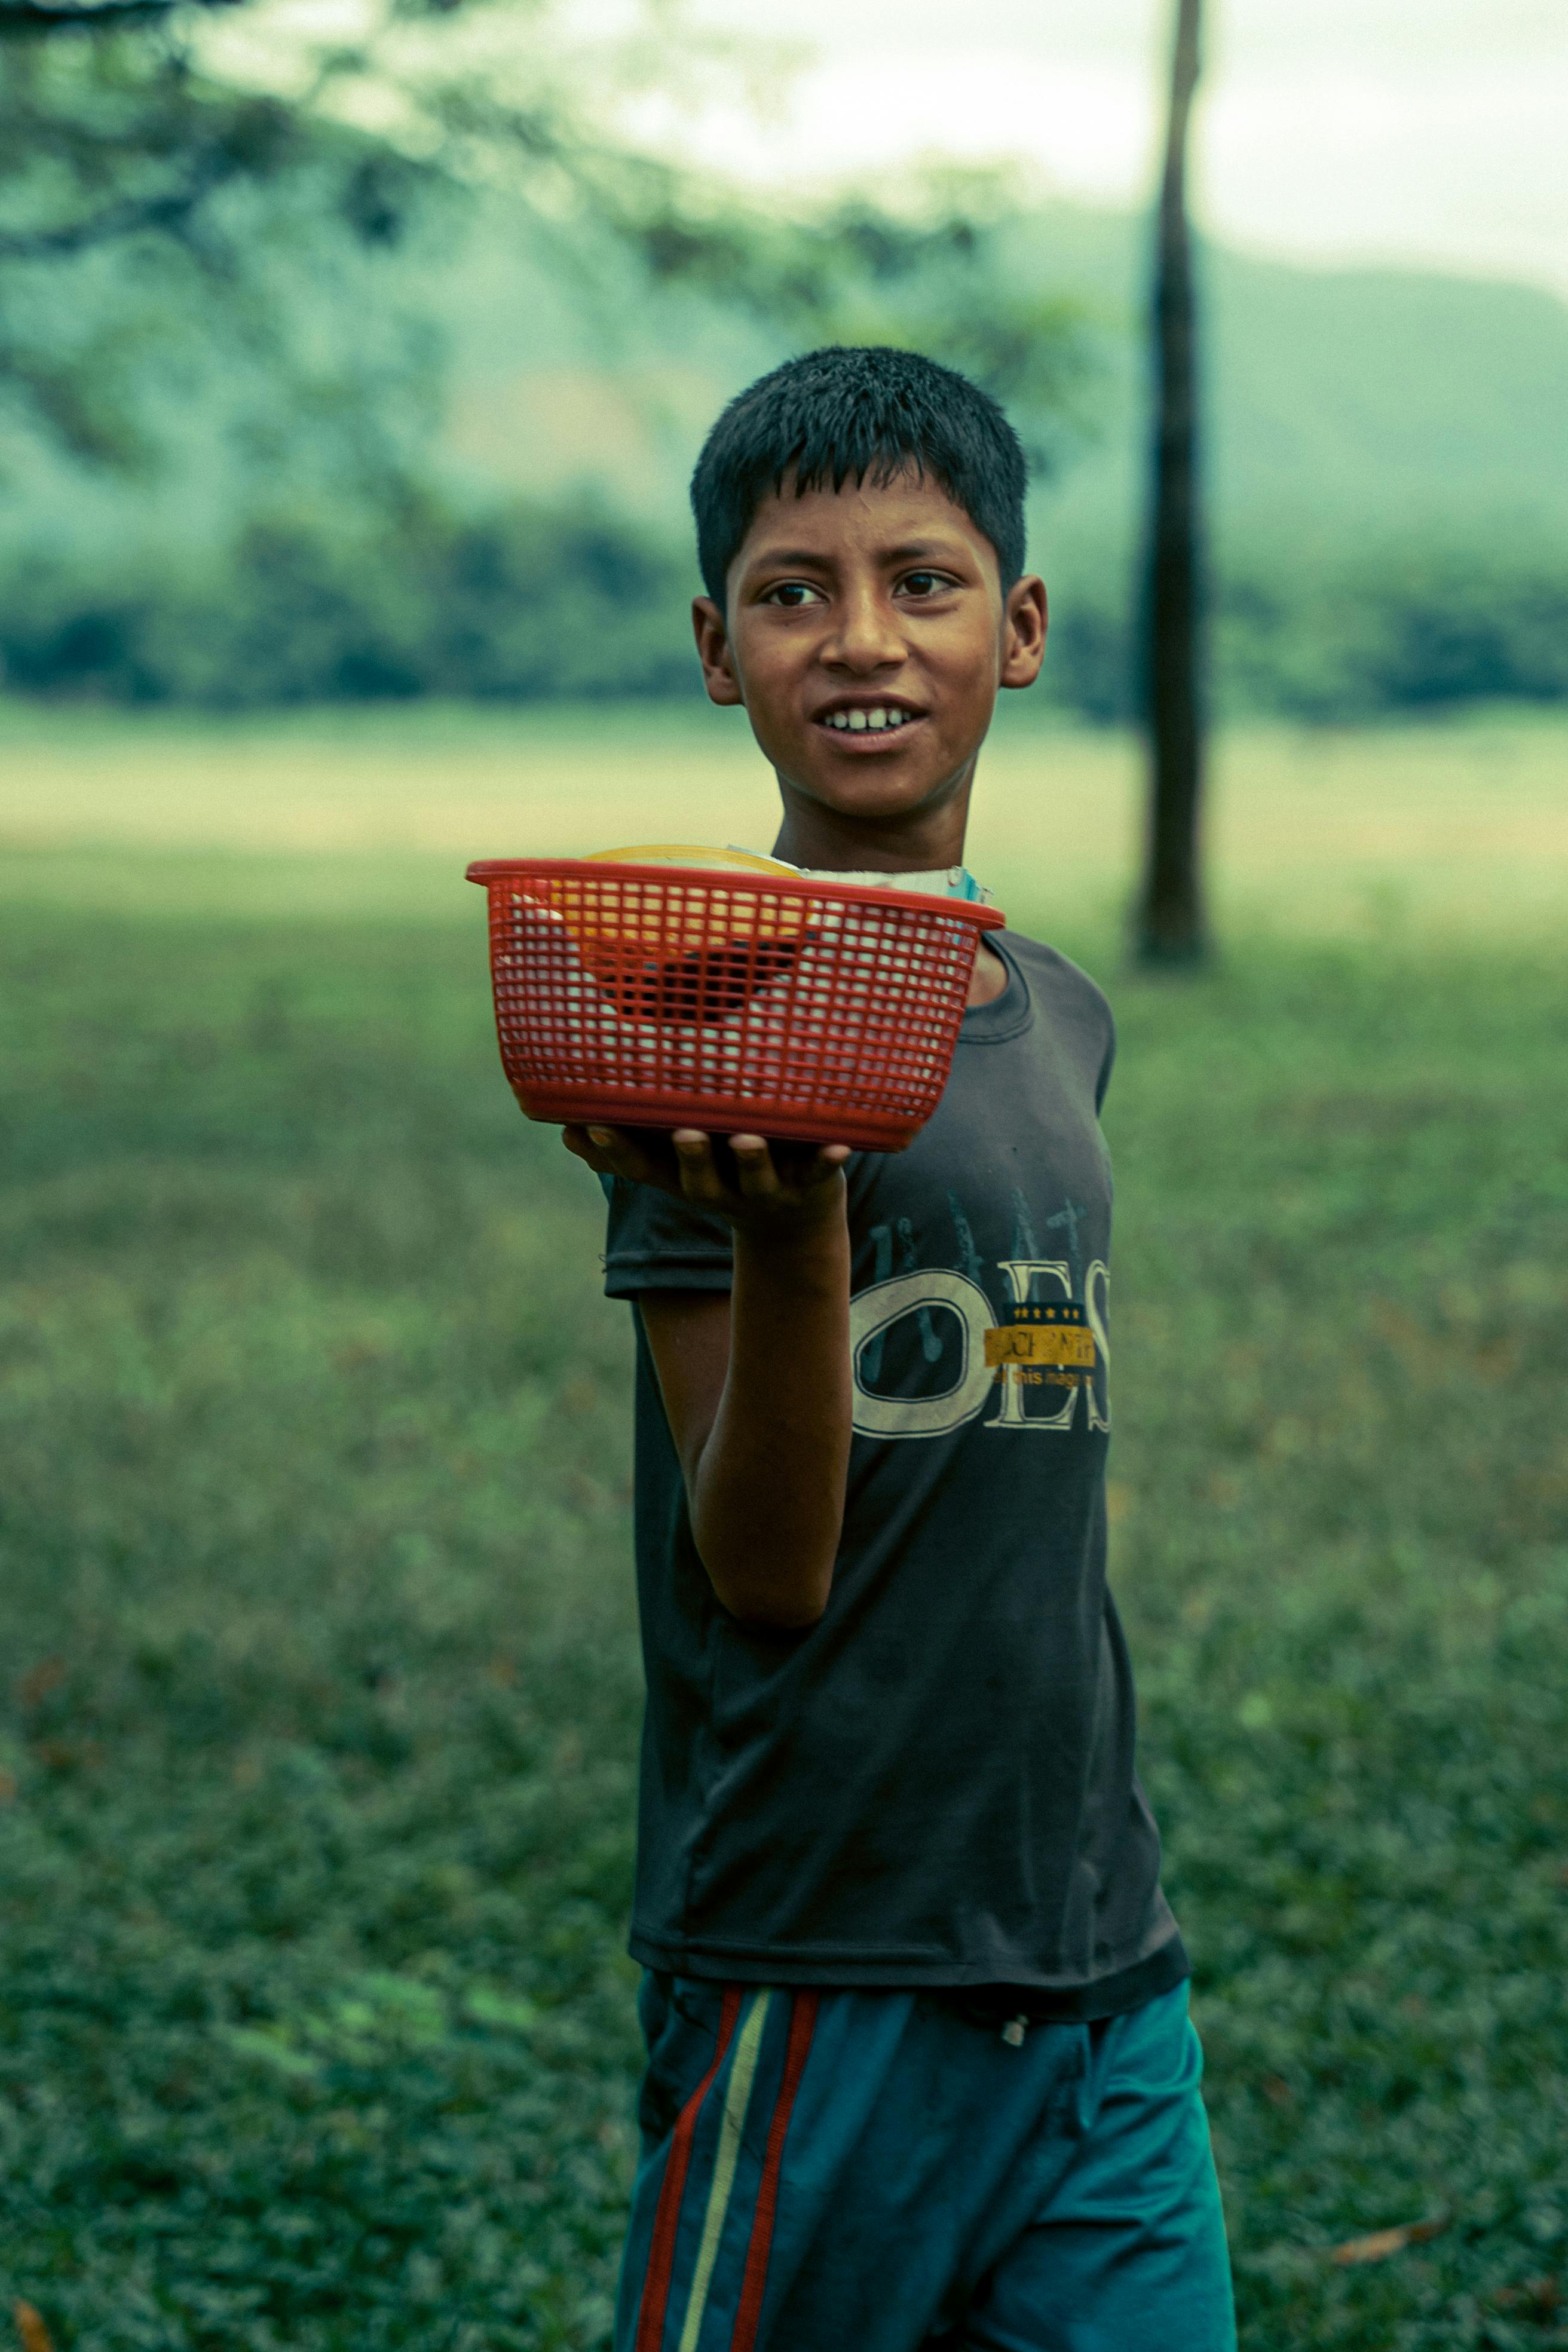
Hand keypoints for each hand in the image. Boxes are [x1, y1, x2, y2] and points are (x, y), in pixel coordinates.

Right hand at [562, 1124, 847, 1235]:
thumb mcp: (673, 1169)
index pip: (644, 1168)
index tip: (593, 1125)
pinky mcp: (810, 1186)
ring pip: (756, 1177)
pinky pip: (820, 1174)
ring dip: (751, 1160)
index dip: (618, 1152)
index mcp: (684, 1180)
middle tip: (682, 1135)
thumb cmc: (722, 1177)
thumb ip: (628, 1147)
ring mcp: (766, 1191)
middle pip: (699, 1180)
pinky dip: (827, 1162)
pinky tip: (840, 1147)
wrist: (795, 1230)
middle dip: (690, 1159)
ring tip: (744, 1139)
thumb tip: (562, 1127)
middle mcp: (722, 1190)